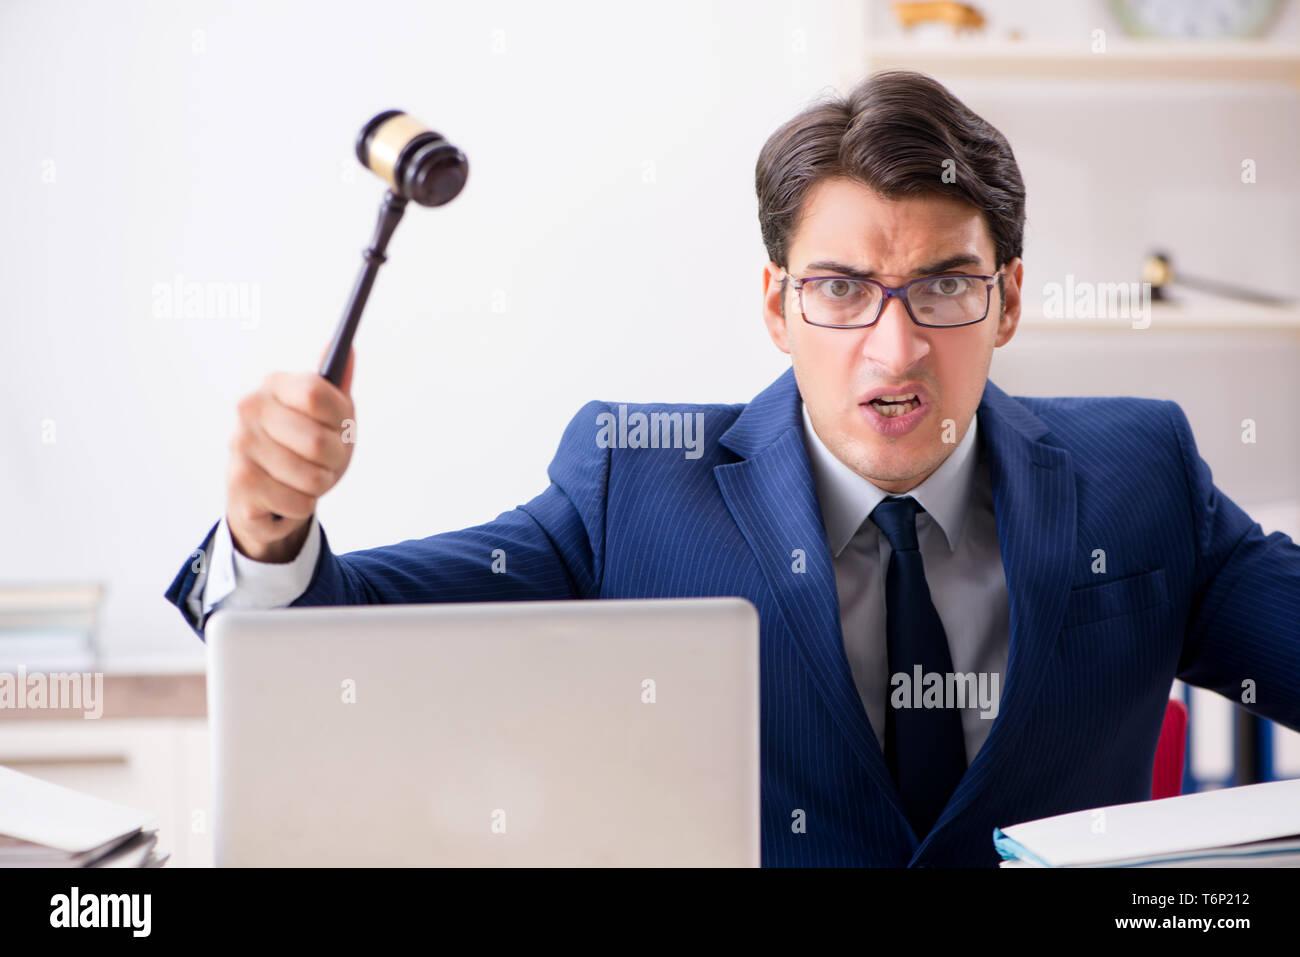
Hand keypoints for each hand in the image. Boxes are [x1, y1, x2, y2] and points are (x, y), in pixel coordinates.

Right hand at [225, 345, 355, 561]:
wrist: (267, 496)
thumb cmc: (305, 449)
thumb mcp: (330, 416)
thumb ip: (337, 385)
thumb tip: (347, 350)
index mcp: (275, 384)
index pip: (316, 393)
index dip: (340, 418)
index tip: (341, 426)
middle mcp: (250, 408)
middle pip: (317, 441)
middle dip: (334, 459)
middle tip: (327, 459)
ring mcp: (240, 444)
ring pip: (312, 476)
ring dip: (320, 483)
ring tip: (306, 478)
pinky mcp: (239, 482)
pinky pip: (299, 502)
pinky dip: (304, 504)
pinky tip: (286, 495)